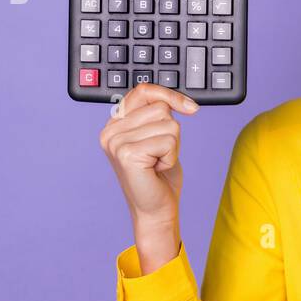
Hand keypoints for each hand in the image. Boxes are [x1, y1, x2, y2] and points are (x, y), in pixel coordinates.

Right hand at [99, 84, 198, 271]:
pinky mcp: (126, 153)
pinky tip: (157, 169)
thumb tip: (177, 99)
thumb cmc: (158, 176)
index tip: (190, 108)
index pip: (143, 91)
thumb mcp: (158, 136)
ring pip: (168, 123)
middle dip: (171, 131)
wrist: (156, 210)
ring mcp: (116, 142)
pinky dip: (171, 156)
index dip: (169, 94)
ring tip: (157, 162)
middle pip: (160, 107)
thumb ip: (157, 115)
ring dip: (172, 145)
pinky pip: (168, 140)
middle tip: (159, 154)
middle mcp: (110, 130)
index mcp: (115, 123)